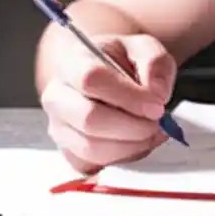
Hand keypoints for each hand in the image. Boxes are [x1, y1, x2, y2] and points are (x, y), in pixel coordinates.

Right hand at [40, 34, 176, 174]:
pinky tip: (135, 143)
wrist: (110, 81)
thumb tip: (156, 93)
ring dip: (131, 145)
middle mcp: (58, 97)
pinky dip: (123, 159)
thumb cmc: (123, 64)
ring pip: (93, 147)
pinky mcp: (69, 154)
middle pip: (89, 119)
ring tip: (149, 132)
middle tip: (156, 123)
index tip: (156, 106)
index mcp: (73, 63)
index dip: (128, 97)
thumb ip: (155, 62)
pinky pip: (95, 165)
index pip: (91, 80)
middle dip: (133, 127)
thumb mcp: (145, 50)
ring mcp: (60, 128)